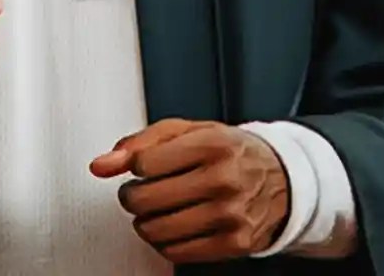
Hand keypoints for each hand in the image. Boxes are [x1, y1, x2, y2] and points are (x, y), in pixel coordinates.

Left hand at [90, 119, 288, 263]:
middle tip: (142, 191)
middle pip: (145, 199)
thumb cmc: (229, 152)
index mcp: (212, 144)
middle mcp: (223, 179)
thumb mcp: (188, 131)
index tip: (144, 167)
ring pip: (155, 230)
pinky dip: (163, 242)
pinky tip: (174, 226)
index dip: (135, 167)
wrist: (281, 179)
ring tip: (157, 209)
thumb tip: (102, 165)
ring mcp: (230, 214)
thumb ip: (141, 143)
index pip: (143, 163)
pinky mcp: (233, 244)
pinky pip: (174, 252)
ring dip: (145, 221)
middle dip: (133, 196)